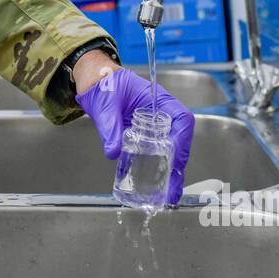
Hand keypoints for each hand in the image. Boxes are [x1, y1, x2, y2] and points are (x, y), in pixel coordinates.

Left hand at [76, 66, 194, 202]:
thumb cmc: (105, 86)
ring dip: (172, 172)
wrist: (96, 83)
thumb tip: (113, 152)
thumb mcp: (105, 106)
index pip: (182, 119)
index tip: (174, 161)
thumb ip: (109, 127)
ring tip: (169, 194)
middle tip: (173, 190)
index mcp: (159, 100)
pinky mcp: (145, 136)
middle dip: (178, 166)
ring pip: (171, 149)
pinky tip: (159, 186)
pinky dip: (160, 169)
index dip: (182, 141)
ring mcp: (155, 126)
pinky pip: (158, 152)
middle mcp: (162, 114)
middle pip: (180, 140)